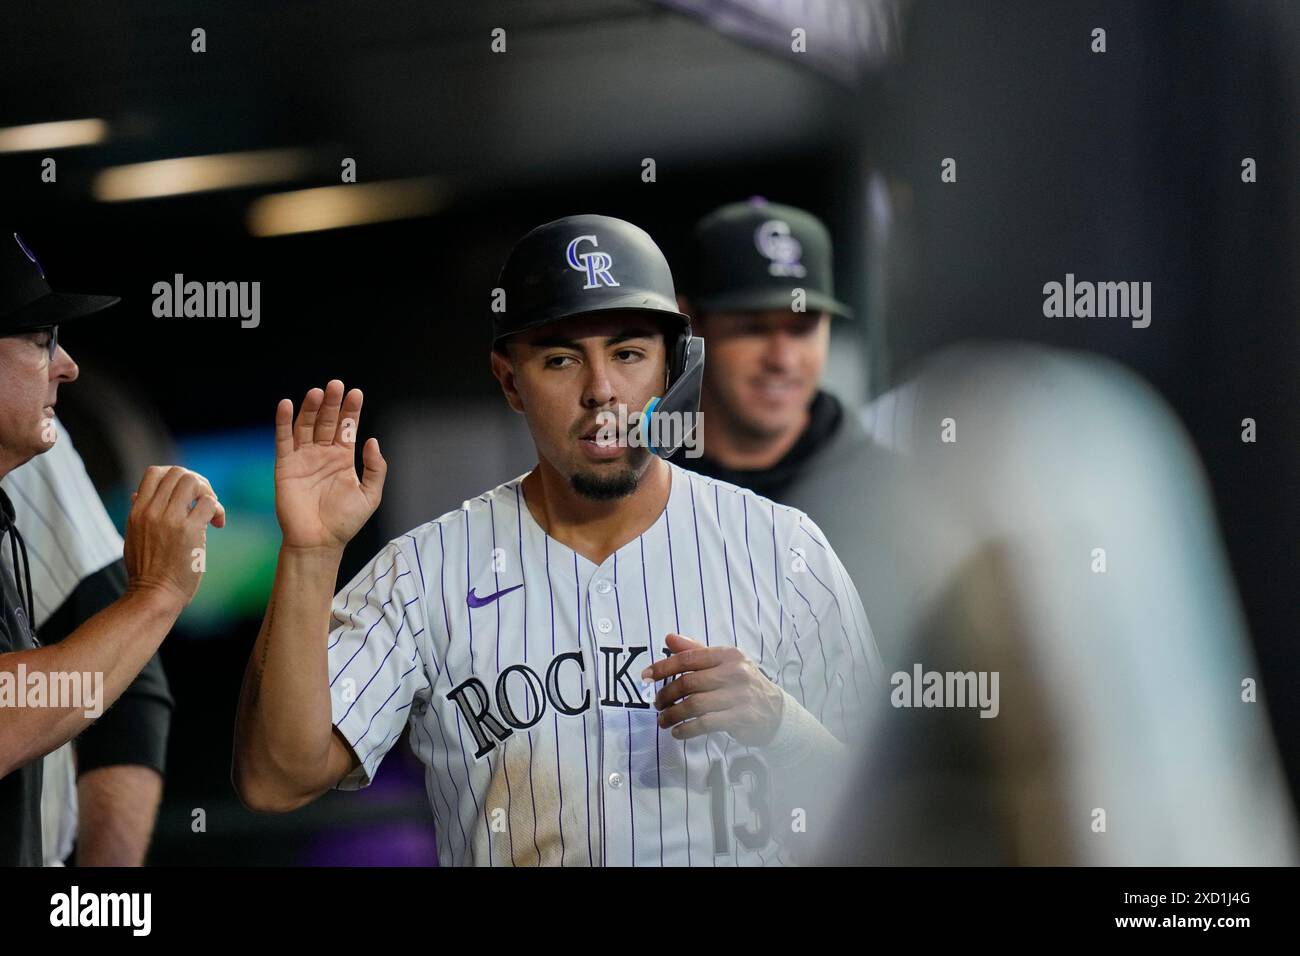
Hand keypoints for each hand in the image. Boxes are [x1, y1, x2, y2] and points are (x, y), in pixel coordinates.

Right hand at [123, 465, 224, 608]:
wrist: (153, 596)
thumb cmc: (146, 571)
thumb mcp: (133, 536)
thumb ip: (138, 514)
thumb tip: (136, 494)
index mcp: (137, 511)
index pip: (154, 472)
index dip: (176, 476)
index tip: (186, 495)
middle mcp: (151, 511)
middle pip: (178, 472)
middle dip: (197, 482)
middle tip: (204, 502)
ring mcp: (169, 519)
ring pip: (193, 482)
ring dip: (208, 493)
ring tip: (212, 513)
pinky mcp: (188, 530)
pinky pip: (208, 503)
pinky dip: (217, 509)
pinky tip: (218, 524)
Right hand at [274, 380, 385, 551]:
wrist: (319, 541)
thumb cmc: (345, 522)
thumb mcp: (370, 494)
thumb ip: (375, 468)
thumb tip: (372, 441)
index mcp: (343, 458)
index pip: (347, 427)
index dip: (351, 410)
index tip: (356, 393)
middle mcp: (322, 454)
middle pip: (327, 421)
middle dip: (332, 403)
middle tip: (336, 385)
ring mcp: (303, 458)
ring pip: (306, 426)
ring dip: (310, 408)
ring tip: (317, 392)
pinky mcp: (285, 466)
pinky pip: (283, 440)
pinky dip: (284, 422)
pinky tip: (287, 405)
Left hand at [642, 633, 784, 745]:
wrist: (776, 712)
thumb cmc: (743, 685)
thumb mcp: (724, 663)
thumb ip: (696, 651)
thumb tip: (669, 638)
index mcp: (728, 655)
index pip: (688, 658)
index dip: (663, 667)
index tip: (645, 676)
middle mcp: (735, 672)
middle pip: (688, 682)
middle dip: (666, 694)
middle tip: (657, 703)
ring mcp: (739, 695)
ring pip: (694, 705)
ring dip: (673, 714)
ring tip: (663, 720)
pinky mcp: (741, 717)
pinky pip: (705, 723)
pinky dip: (687, 729)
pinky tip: (678, 732)